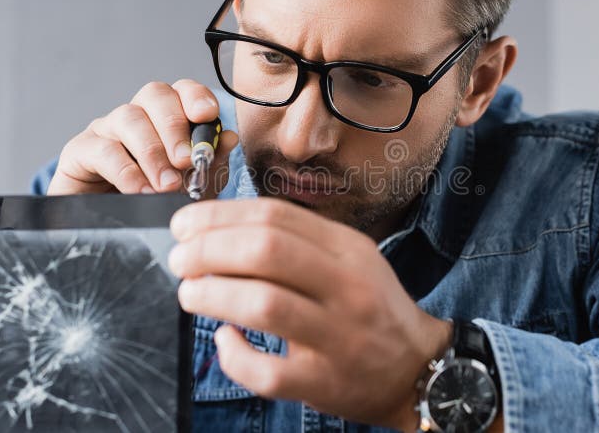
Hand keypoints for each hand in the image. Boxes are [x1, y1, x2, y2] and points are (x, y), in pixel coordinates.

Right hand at [47, 79, 237, 195]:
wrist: (115, 236)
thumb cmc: (157, 205)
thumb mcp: (193, 187)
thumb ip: (212, 163)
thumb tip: (229, 137)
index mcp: (167, 118)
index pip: (182, 90)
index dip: (195, 96)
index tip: (208, 115)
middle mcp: (136, 116)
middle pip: (154, 94)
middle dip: (175, 125)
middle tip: (187, 159)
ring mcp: (106, 130)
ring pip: (128, 118)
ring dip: (152, 151)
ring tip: (167, 184)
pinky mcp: (79, 151)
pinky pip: (102, 149)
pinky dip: (126, 171)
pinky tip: (141, 191)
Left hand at [169, 198, 452, 430]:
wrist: (418, 366)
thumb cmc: (370, 307)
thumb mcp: (349, 259)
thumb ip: (297, 241)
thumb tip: (222, 229)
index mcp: (348, 249)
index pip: (276, 216)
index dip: (220, 216)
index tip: (186, 224)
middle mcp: (347, 286)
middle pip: (267, 251)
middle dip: (209, 250)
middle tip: (181, 259)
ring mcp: (339, 336)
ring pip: (264, 304)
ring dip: (213, 295)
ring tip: (190, 294)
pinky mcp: (326, 382)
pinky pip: (269, 371)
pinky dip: (235, 355)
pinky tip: (225, 340)